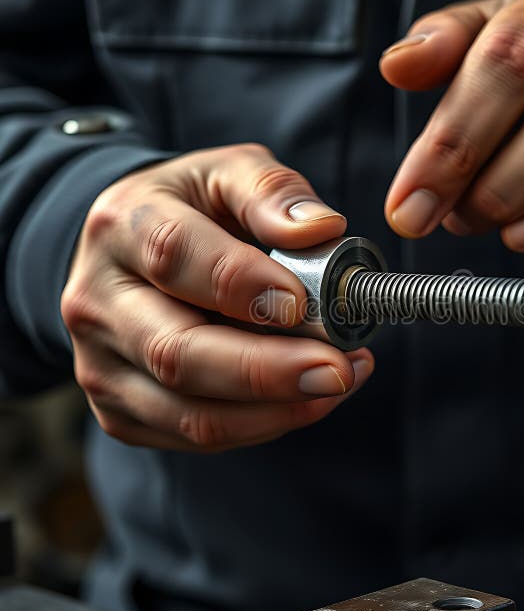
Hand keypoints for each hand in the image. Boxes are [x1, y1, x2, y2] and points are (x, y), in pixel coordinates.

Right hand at [61, 144, 373, 451]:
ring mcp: (102, 365)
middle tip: (338, 370)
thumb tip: (321, 229)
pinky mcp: (120, 411)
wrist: (130, 254)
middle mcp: (97, 302)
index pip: (173, 256)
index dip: (241, 284)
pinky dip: (262, 426)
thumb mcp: (228, 173)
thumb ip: (272, 192)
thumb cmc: (191, 211)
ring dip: (277, 410)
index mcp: (122, 226)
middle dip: (267, 371)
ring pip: (190, 415)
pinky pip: (195, 437)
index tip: (301, 303)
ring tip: (340, 381)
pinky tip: (308, 398)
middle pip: (177, 354)